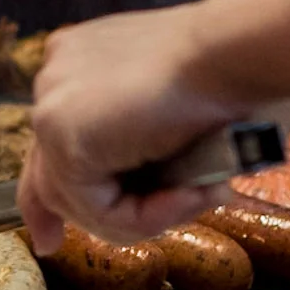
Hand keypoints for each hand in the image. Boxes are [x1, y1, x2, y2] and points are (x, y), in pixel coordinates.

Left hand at [16, 2, 258, 252]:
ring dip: (143, 215)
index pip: (54, 138)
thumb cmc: (236, 72)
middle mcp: (57, 72)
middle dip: (95, 216)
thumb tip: (168, 193)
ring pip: (76, 199)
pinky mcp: (63, 133)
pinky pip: (94, 209)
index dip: (59, 192)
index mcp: (83, 57)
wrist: (241, 48)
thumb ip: (154, 151)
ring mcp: (52, 101)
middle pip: (51, 172)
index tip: (49, 240)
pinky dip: (143, 218)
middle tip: (154, 222)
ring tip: (200, 196)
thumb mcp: (184, 113)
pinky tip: (187, 196)